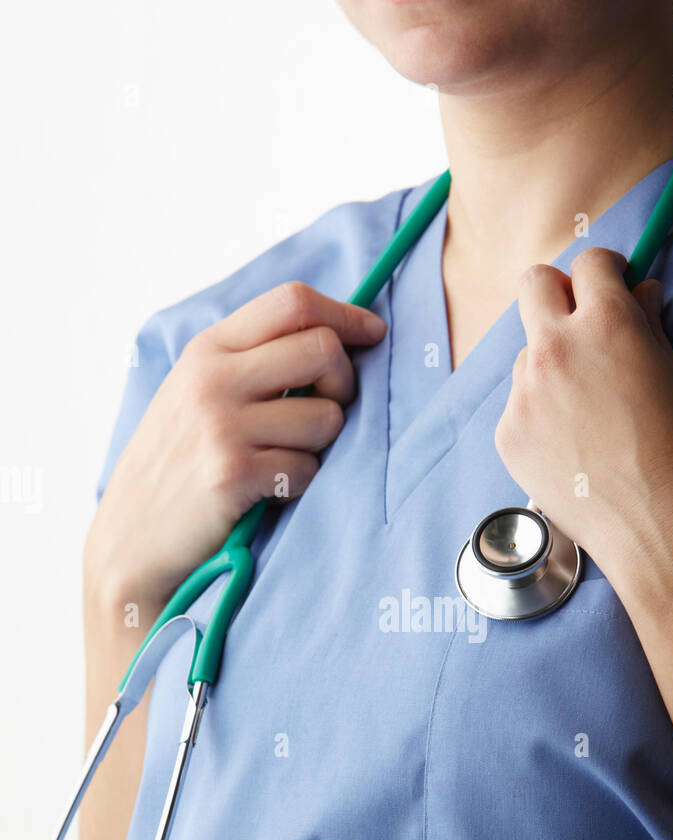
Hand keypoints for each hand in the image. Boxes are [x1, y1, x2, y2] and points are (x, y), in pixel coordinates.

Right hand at [84, 283, 386, 611]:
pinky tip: (269, 491)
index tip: (372, 334)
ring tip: (283, 459)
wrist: (132, 536)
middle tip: (330, 410)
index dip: (346, 315)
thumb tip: (335, 339)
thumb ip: (251, 361)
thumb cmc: (178, 463)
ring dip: (320, 445)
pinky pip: (307, 469)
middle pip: (322, 350)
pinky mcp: (232, 474)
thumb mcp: (198, 392)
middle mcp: (213, 378)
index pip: (293, 302)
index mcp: (208, 350)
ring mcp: (221, 426)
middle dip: (345, 383)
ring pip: (326, 417)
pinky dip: (299, 483)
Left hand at [494, 248, 672, 594]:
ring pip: (527, 353)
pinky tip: (573, 446)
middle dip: (558, 295)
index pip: (590, 262)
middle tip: (582, 327)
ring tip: (588, 412)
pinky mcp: (509, 433)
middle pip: (534, 284)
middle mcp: (556, 348)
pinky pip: (520, 405)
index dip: (605, 273)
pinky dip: (540, 415)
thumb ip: (649, 325)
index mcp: (606, 323)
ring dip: (551, 365)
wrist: (659, 525)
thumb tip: (640, 293)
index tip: (612, 287)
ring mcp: (525, 392)